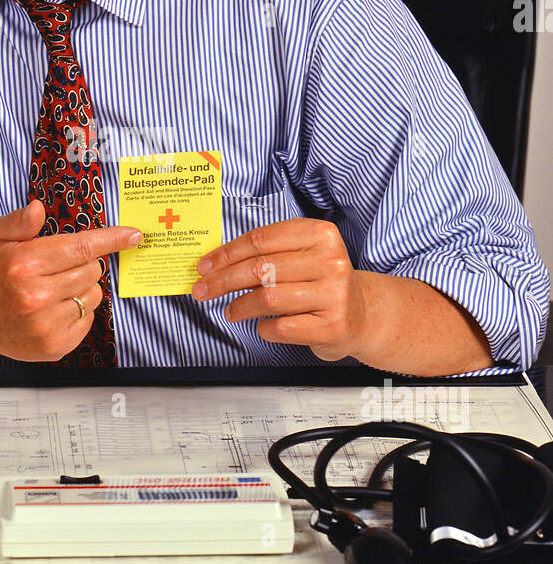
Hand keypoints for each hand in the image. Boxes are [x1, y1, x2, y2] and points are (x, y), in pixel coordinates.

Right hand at [0, 200, 140, 360]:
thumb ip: (18, 222)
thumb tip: (38, 209)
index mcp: (23, 265)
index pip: (81, 248)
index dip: (111, 239)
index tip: (133, 235)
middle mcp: (35, 297)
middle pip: (91, 271)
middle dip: (84, 262)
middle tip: (60, 265)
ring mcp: (45, 326)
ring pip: (93, 296)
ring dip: (83, 287)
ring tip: (55, 287)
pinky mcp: (52, 346)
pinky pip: (87, 320)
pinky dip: (78, 311)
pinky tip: (54, 307)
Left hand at [192, 217, 367, 360]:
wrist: (361, 315)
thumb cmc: (321, 283)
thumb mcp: (302, 256)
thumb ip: (267, 254)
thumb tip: (215, 264)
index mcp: (320, 234)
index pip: (261, 240)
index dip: (226, 254)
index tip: (204, 266)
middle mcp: (331, 261)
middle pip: (260, 268)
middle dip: (223, 280)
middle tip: (202, 290)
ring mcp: (334, 294)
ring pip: (267, 298)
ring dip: (240, 307)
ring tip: (231, 311)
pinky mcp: (331, 326)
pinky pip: (280, 328)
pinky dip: (263, 328)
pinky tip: (262, 325)